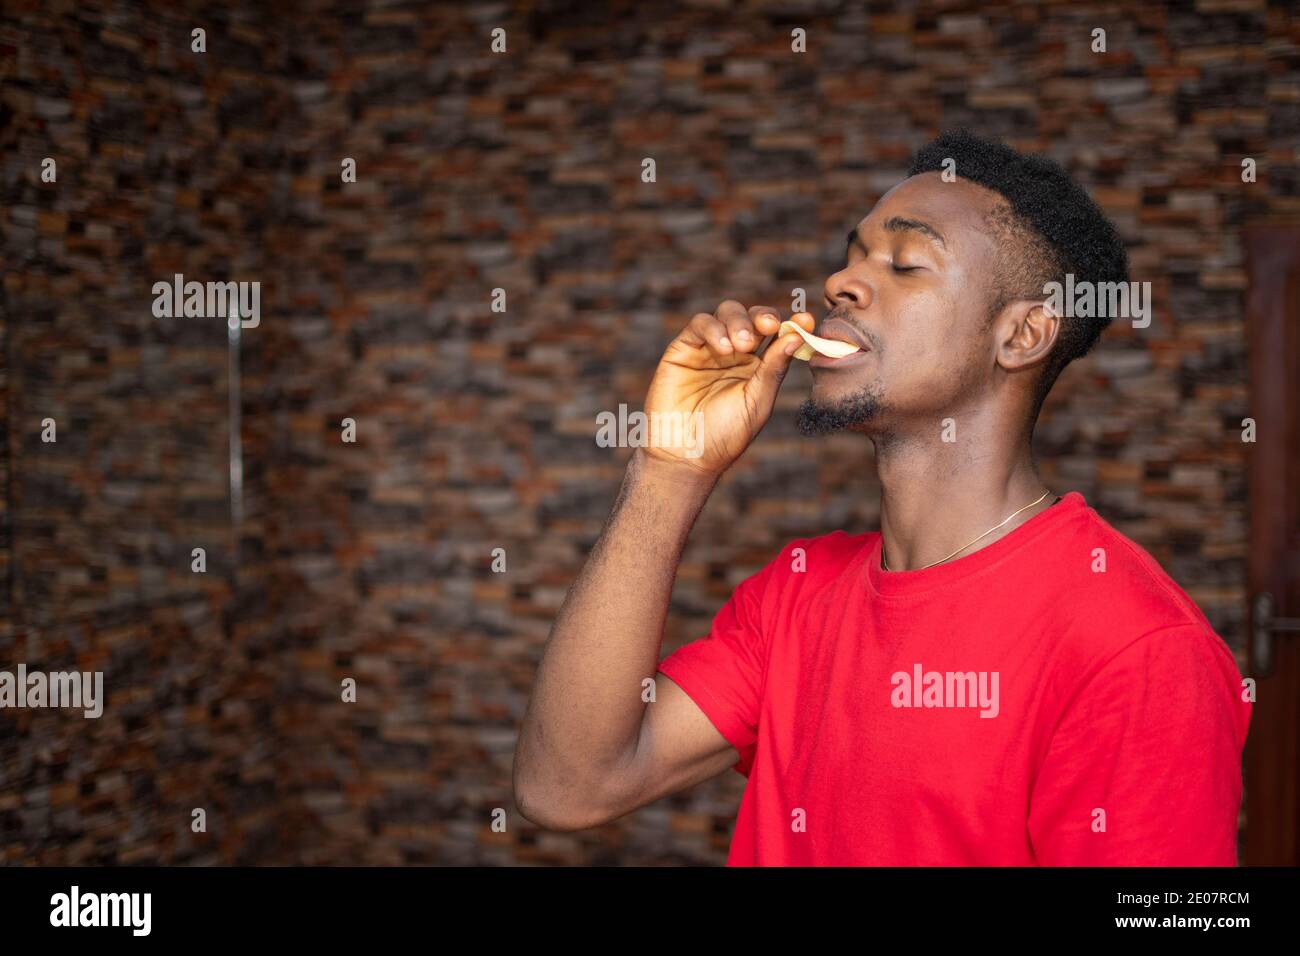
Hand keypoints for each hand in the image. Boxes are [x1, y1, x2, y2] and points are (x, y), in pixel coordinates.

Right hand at [641, 301, 814, 477]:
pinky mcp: (683, 348)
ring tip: (741, 345)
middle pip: (753, 317)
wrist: (685, 454)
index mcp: (758, 366)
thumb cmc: (725, 434)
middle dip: (764, 317)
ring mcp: (709, 348)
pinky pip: (700, 324)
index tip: (806, 321)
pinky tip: (722, 349)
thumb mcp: (757, 402)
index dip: (792, 324)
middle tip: (769, 328)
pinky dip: (713, 329)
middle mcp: (735, 353)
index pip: (777, 336)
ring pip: (728, 312)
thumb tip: (797, 337)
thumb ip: (773, 369)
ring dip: (739, 322)